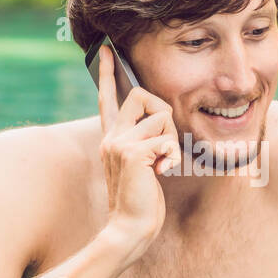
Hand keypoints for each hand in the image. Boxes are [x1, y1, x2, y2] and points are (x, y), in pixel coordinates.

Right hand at [97, 43, 179, 253]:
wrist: (130, 228)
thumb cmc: (142, 201)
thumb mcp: (143, 166)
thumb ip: (146, 144)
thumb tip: (162, 122)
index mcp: (112, 138)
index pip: (108, 98)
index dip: (108, 73)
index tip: (105, 49)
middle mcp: (111, 136)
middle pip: (142, 95)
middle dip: (163, 114)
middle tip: (163, 146)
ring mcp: (118, 143)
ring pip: (161, 117)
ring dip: (172, 141)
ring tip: (161, 166)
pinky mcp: (131, 154)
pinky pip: (166, 140)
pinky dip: (172, 157)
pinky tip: (161, 174)